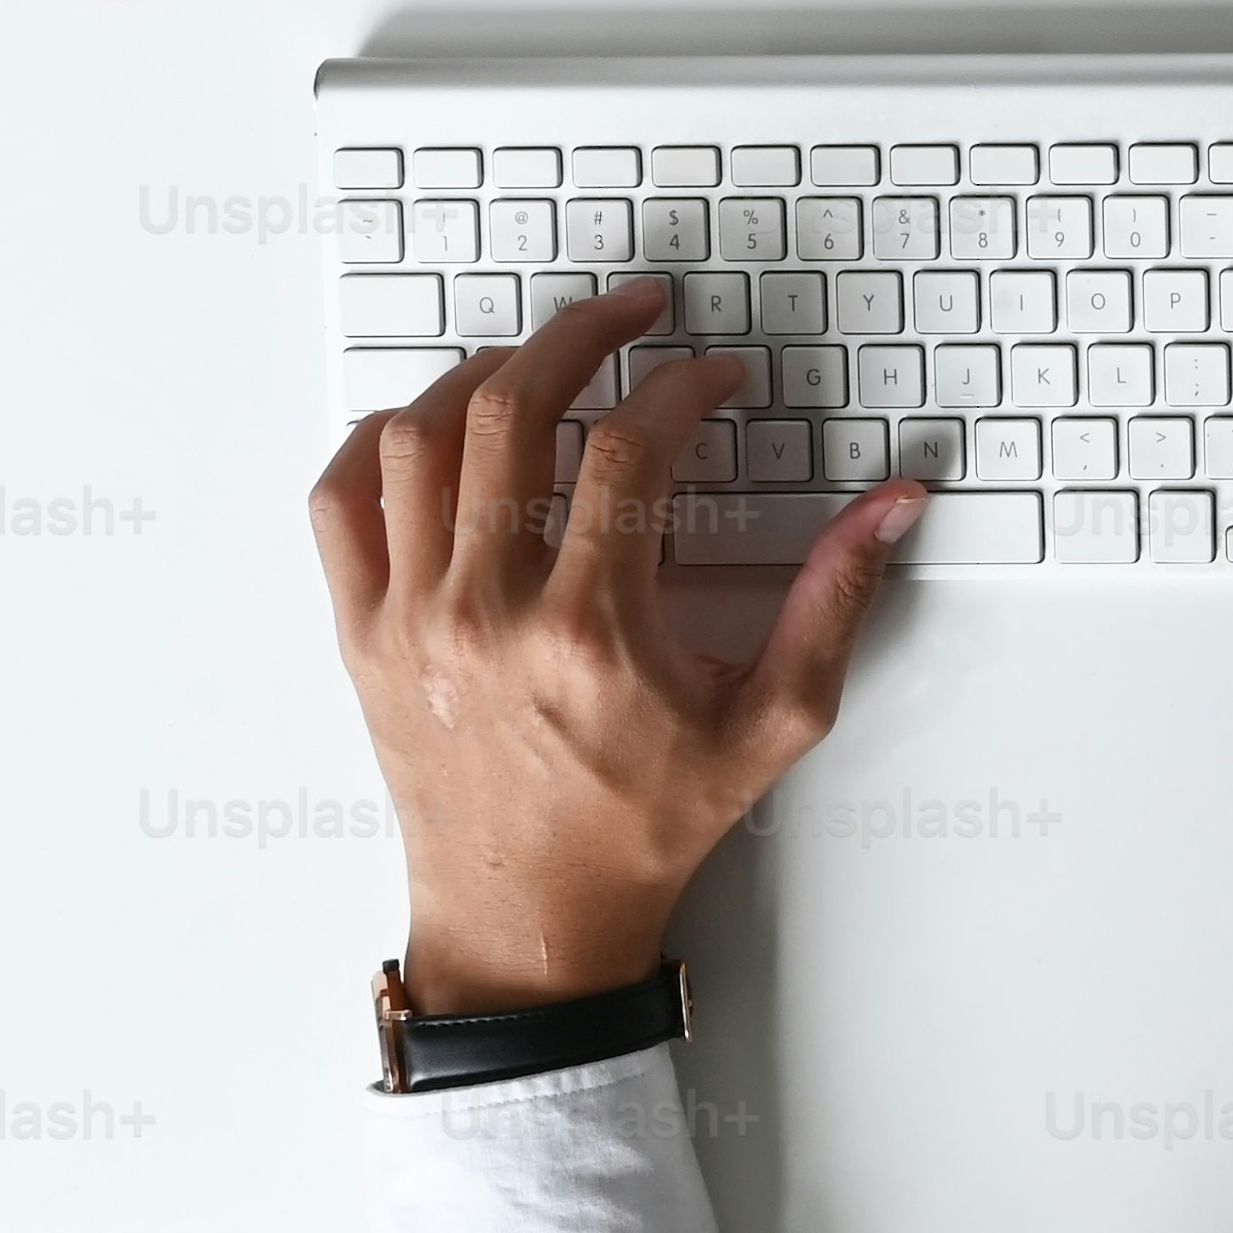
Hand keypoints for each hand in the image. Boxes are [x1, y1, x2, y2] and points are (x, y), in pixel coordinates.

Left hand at [308, 276, 916, 1012]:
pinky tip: (429, 426)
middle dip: (581, 334)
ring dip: (482, 375)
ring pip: (418, 438)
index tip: (718, 376)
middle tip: (632, 313)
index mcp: (589, 630)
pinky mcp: (363, 637)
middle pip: (512, 412)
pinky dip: (374, 443)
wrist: (530, 919)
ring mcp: (411, 621)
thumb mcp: (771, 723)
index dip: (683, 387)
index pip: (628, 450)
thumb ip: (834, 603)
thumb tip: (893, 506)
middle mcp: (485, 612)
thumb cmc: (644, 826)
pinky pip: (340, 503)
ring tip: (540, 361)